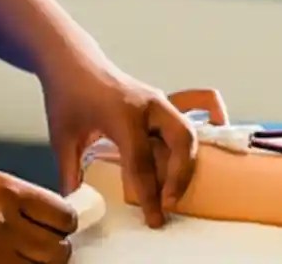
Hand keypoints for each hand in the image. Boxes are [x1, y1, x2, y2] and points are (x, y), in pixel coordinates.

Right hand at [0, 164, 76, 263]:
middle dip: (56, 250)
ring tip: (25, 258)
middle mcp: (3, 225)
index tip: (61, 226)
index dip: (66, 224)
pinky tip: (4, 263)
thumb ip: (19, 198)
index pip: (63, 216)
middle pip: (57, 251)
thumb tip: (51, 218)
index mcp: (8, 192)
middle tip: (47, 247)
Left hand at [42, 57, 197, 228]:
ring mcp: (158, 100)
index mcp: (122, 115)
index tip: (154, 219)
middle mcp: (147, 105)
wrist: (72, 61)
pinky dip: (213, 113)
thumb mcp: (62, 138)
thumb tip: (77, 205)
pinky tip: (219, 128)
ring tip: (176, 188)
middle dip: (178, 177)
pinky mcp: (162, 99)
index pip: (142, 161)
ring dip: (188, 161)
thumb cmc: (67, 96)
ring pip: (188, 130)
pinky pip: (198, 102)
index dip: (149, 194)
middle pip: (178, 142)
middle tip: (167, 203)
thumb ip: (70, 174)